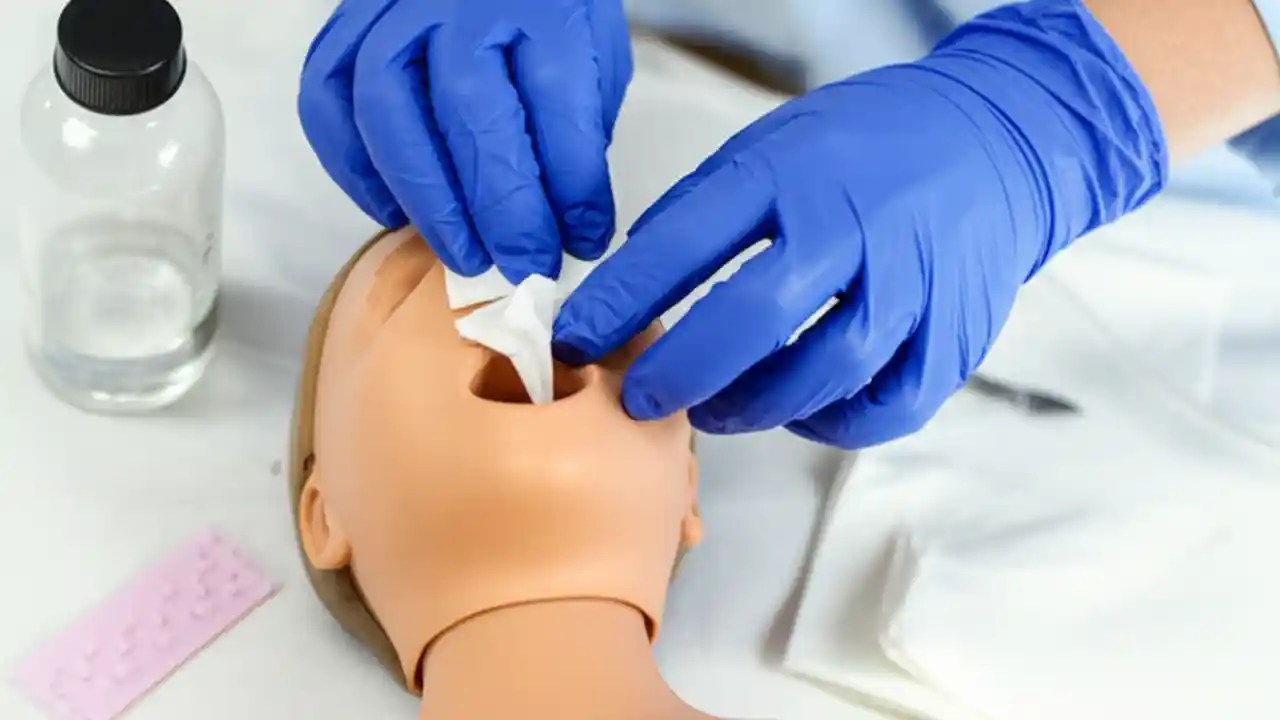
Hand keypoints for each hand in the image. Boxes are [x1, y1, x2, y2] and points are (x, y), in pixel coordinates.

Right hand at [299, 0, 631, 282]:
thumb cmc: (546, 16)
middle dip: (498, 207)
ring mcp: (390, 11)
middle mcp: (458, 0)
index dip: (571, 184)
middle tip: (523, 267)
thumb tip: (565, 221)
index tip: (582, 241)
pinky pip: (326, 101)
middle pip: (468, 108)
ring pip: (385, 108)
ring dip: (426, 199)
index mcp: (541, 2)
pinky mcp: (342, 30)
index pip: (556, 97)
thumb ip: (580, 124)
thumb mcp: (594, 53)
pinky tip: (395, 213)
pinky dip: (354, 168)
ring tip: (464, 257)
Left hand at [553, 1, 1166, 448]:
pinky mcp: (953, 339)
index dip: (622, 299)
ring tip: (712, 408)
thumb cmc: (865, 151)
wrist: (995, 147)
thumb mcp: (772, 148)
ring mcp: (913, 288)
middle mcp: (857, 228)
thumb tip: (628, 291)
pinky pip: (882, 409)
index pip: (689, 239)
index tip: (575, 338)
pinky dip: (829, 422)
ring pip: (821, 375)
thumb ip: (702, 215)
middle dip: (681, 371)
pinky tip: (798, 408)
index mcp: (796, 171)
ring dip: (750, 405)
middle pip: (755, 320)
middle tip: (640, 400)